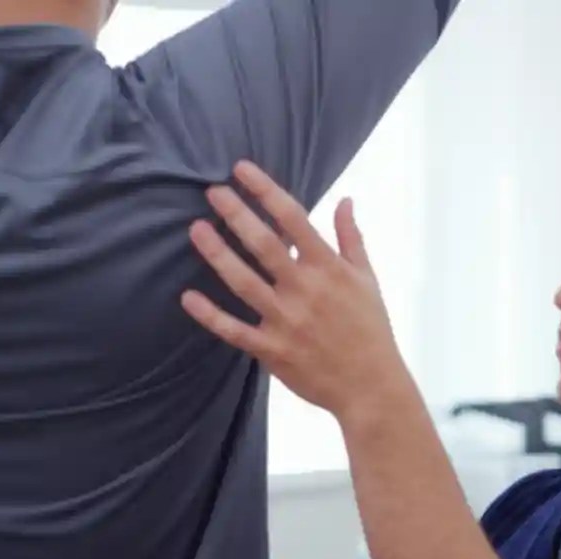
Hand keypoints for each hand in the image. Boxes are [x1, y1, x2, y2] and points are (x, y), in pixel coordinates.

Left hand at [181, 161, 401, 419]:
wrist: (371, 386)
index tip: (241, 170)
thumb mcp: (368, 280)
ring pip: (243, 283)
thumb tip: (345, 201)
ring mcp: (286, 321)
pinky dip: (210, 316)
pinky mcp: (272, 349)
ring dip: (218, 255)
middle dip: (236, 214)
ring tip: (196, 230)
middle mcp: (305, 290)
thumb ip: (351, 239)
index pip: (294, 219)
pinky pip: (235, 330)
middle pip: (264, 245)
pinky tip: (188, 298)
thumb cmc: (371, 330)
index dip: (265, 191)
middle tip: (212, 192)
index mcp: (329, 269)